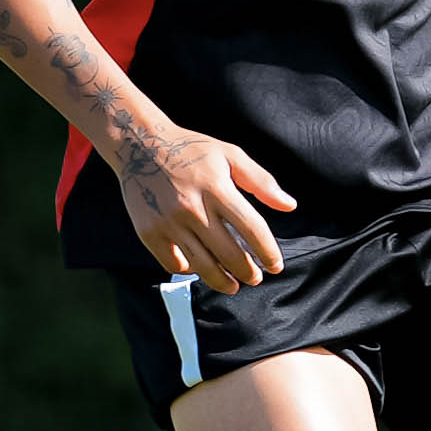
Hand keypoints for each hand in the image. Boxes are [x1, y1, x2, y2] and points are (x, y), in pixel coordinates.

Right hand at [116, 125, 296, 291]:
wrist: (139, 145)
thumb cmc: (191, 150)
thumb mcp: (230, 155)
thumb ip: (261, 181)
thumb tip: (290, 206)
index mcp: (217, 188)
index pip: (252, 228)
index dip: (268, 252)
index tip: (275, 265)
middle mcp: (193, 208)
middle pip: (229, 253)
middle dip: (248, 272)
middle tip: (256, 278)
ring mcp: (169, 222)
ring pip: (202, 265)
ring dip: (222, 281)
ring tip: (233, 285)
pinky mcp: (149, 232)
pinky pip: (173, 263)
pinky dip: (189, 270)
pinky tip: (200, 268)